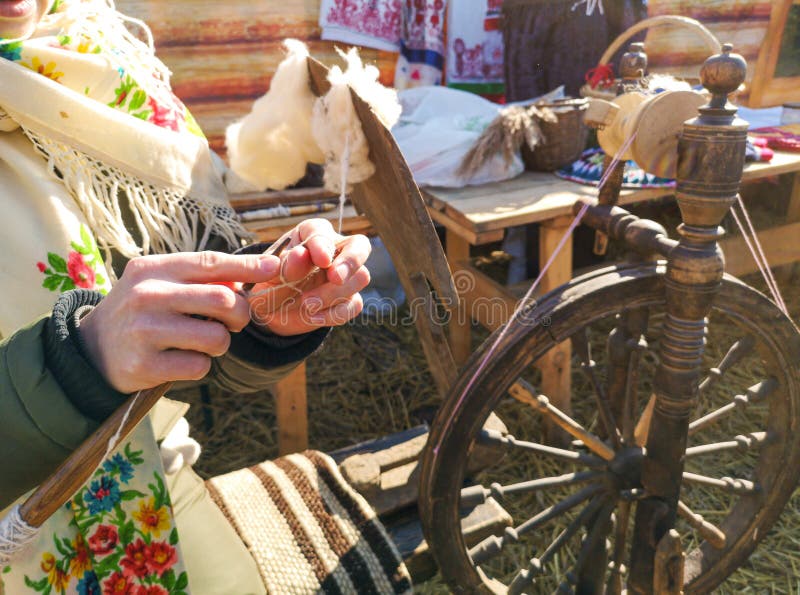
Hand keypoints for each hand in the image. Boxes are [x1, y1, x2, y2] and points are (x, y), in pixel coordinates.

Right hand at [80, 251, 280, 392]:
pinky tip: (180, 360)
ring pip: (216, 338)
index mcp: (153, 269)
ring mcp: (144, 331)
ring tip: (201, 342)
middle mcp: (147, 295)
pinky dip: (200, 366)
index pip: (210, 263)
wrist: (91, 350)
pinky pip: (199, 366)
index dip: (248, 266)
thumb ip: (200, 277)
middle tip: (234, 322)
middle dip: (240, 315)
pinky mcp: (144, 366)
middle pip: (223, 301)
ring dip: (220, 344)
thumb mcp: (159, 283)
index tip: (274, 267)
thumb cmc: (141, 311)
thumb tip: (257, 270)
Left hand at [248, 218, 370, 335]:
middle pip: (359, 246)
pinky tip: (312, 317)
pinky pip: (354, 304)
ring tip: (307, 305)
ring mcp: (346, 274)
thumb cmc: (271, 283)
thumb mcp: (270, 275)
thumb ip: (286, 265)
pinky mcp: (349, 298)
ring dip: (334, 293)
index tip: (321, 260)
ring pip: (360, 277)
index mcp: (311, 234)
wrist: (272, 310)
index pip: (322, 232)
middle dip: (350, 262)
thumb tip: (302, 254)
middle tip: (336, 277)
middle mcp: (334, 250)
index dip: (323, 245)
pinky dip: (334, 313)